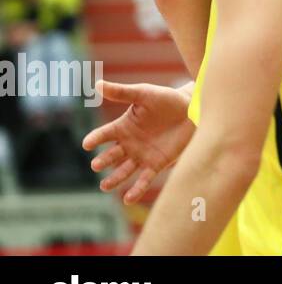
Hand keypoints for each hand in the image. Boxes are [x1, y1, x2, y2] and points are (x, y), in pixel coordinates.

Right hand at [82, 81, 194, 203]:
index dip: (95, 139)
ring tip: (105, 186)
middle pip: (111, 155)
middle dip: (103, 161)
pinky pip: (144, 179)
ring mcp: (141, 155)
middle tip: (96, 165)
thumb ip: (122, 92)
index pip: (104, 135)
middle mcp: (128, 144)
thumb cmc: (166, 99)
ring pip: (124, 170)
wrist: (192, 109)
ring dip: (114, 179)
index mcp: (122, 127)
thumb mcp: (144, 93)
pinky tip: (128, 198)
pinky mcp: (156, 164)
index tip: (87, 144)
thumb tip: (97, 85)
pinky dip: (136, 189)